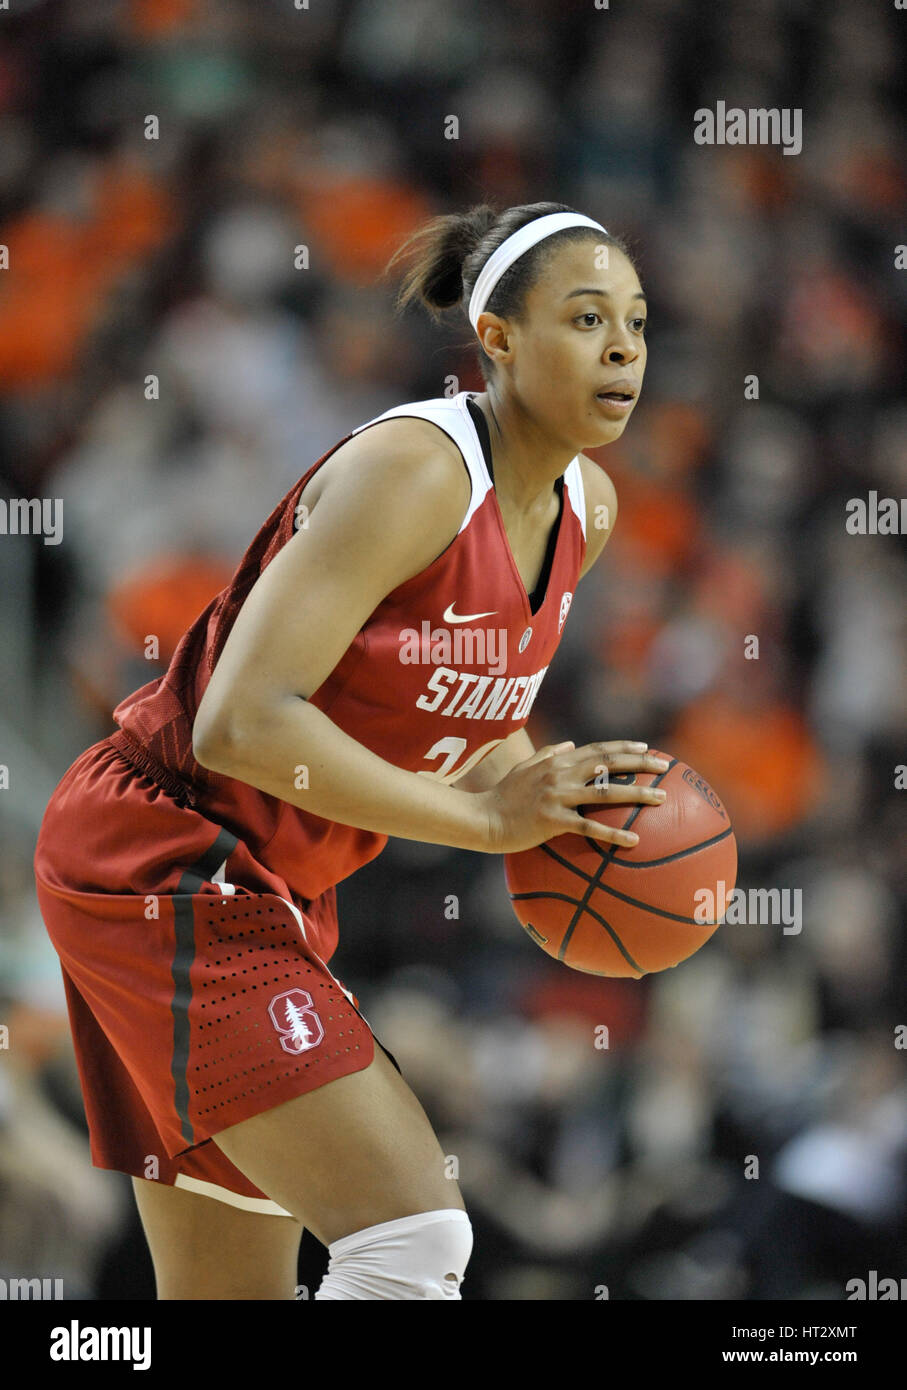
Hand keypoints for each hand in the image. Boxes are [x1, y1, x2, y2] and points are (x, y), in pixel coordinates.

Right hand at [477, 739, 669, 853]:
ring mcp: (557, 796)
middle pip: (608, 764)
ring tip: (661, 798)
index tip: (646, 749)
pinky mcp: (553, 820)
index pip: (597, 749)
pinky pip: (588, 827)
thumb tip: (569, 745)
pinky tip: (633, 841)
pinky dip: (612, 834)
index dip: (623, 747)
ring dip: (636, 794)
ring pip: (605, 793)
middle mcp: (561, 774)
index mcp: (557, 762)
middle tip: (665, 767)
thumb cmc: (502, 795)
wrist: (484, 818)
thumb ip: (548, 754)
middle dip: (640, 764)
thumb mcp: (524, 768)